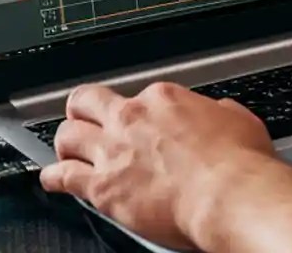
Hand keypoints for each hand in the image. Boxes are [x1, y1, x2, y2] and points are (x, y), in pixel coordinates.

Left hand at [40, 82, 286, 250]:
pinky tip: (53, 179)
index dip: (138, 111)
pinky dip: (54, 177)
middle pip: (88, 101)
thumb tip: (220, 113)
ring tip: (66, 151)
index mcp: (164, 99)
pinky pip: (62, 177)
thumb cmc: (238, 164)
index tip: (141, 123)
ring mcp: (113, 151)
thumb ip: (219, 113)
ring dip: (66, 142)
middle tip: (84, 119)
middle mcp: (131, 118)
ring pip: (67, 134)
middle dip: (82, 109)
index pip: (137, 97)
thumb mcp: (238, 120)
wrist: (228, 195)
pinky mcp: (102, 186)